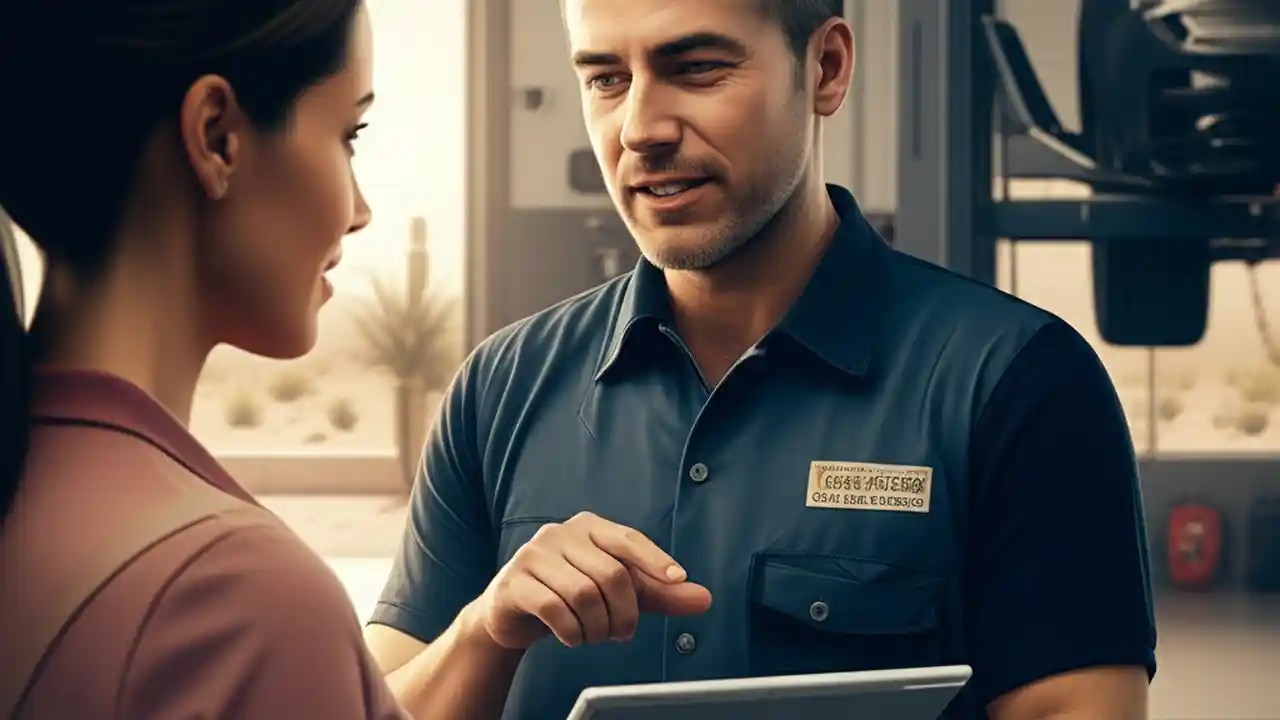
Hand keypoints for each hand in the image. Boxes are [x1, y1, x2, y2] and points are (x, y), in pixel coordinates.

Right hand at [475, 511, 712, 649]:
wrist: (512, 613)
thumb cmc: (571, 593)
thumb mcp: (619, 593)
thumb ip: (659, 593)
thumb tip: (704, 598)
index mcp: (588, 527)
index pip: (628, 539)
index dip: (655, 560)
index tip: (677, 579)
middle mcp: (559, 534)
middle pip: (610, 574)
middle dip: (624, 613)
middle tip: (621, 633)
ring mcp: (533, 555)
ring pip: (583, 595)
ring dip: (597, 627)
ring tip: (594, 634)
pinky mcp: (514, 582)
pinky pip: (553, 610)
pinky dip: (571, 632)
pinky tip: (572, 636)